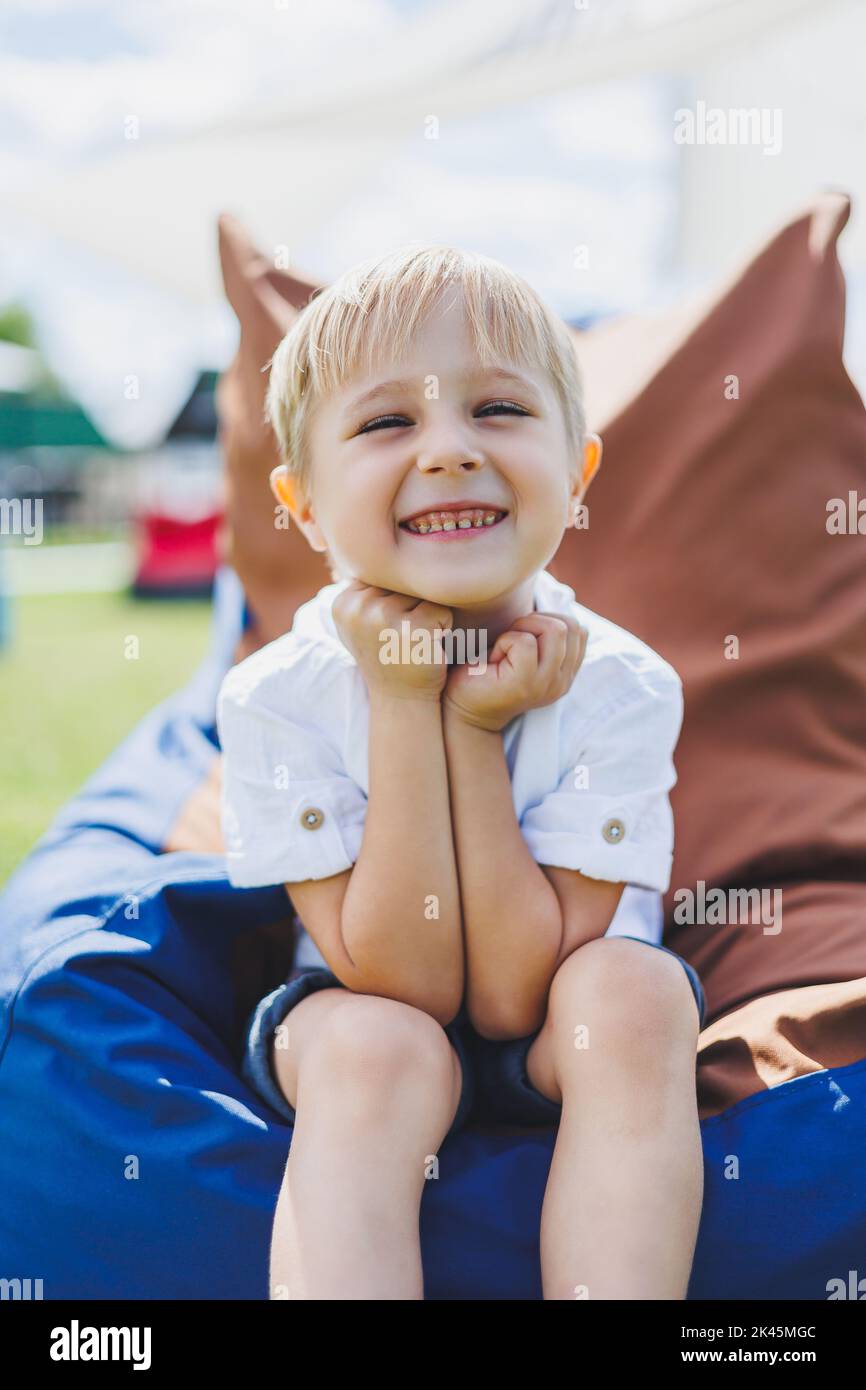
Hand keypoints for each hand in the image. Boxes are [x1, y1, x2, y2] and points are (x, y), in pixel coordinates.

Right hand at [332, 580, 453, 701]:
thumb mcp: (363, 622)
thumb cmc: (387, 656)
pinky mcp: (413, 629)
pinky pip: (441, 609)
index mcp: (343, 602)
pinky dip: (443, 626)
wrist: (401, 701)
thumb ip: (365, 589)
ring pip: (422, 593)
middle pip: (403, 581)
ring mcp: (384, 618)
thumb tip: (378, 551)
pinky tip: (428, 647)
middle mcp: (358, 608)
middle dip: (411, 604)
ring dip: (427, 614)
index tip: (387, 629)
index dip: (394, 598)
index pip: (383, 574)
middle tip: (403, 636)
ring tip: (415, 640)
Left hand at [443, 612, 587, 731]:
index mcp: (566, 673)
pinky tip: (494, 658)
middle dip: (536, 621)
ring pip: (553, 630)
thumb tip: (559, 600)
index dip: (548, 621)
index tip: (523, 639)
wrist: (461, 706)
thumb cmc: (489, 671)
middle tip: (510, 641)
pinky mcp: (525, 684)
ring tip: (504, 649)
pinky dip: (505, 641)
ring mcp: (547, 685)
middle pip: (569, 625)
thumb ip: (547, 635)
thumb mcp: (526, 650)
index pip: (578, 630)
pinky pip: (525, 642)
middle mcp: (562, 682)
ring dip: (521, 629)